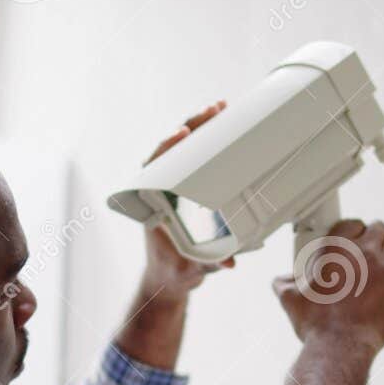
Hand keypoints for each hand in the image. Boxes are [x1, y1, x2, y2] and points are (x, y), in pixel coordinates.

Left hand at [138, 101, 234, 304]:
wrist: (169, 276)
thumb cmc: (175, 270)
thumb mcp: (192, 268)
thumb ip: (209, 264)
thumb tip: (230, 261)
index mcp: (154, 203)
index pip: (156, 166)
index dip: (168, 147)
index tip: (182, 134)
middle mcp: (161, 190)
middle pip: (173, 149)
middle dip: (192, 126)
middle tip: (213, 110)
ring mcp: (174, 187)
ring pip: (185, 149)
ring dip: (200, 127)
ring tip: (220, 108)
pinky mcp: (187, 187)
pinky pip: (195, 158)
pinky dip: (207, 141)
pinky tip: (223, 124)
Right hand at [272, 220, 383, 353]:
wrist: (340, 346)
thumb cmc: (317, 325)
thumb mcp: (290, 300)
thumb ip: (284, 283)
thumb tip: (281, 281)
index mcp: (335, 249)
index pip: (349, 224)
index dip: (352, 231)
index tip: (352, 239)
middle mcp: (362, 250)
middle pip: (375, 228)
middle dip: (373, 236)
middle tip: (369, 252)